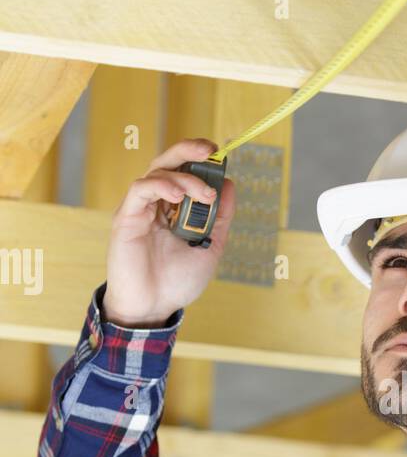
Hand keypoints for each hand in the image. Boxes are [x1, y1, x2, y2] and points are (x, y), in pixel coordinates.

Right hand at [102, 138, 235, 326]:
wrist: (152, 307)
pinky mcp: (126, 217)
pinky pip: (141, 189)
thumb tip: (229, 184)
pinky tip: (177, 196)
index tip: (220, 155)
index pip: (185, 171)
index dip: (200, 159)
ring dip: (184, 177)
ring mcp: (140, 209)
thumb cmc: (176, 282)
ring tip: (203, 195)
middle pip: (168, 162)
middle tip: (210, 149)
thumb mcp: (210, 246)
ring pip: (157, 172)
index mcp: (174, 208)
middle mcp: (155, 203)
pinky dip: (160, 185)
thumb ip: (220, 217)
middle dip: (188, 149)